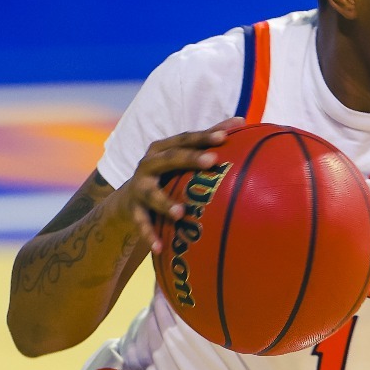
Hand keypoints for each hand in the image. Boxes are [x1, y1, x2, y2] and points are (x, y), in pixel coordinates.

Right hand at [115, 119, 244, 252]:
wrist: (128, 200)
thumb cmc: (166, 174)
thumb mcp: (181, 156)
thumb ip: (207, 139)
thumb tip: (242, 121)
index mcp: (162, 149)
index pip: (184, 140)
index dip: (203, 137)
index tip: (224, 136)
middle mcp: (148, 165)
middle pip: (169, 159)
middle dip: (189, 159)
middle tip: (212, 161)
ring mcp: (140, 188)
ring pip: (151, 194)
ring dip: (164, 203)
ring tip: (180, 213)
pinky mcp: (134, 210)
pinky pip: (142, 223)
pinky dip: (149, 235)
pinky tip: (159, 248)